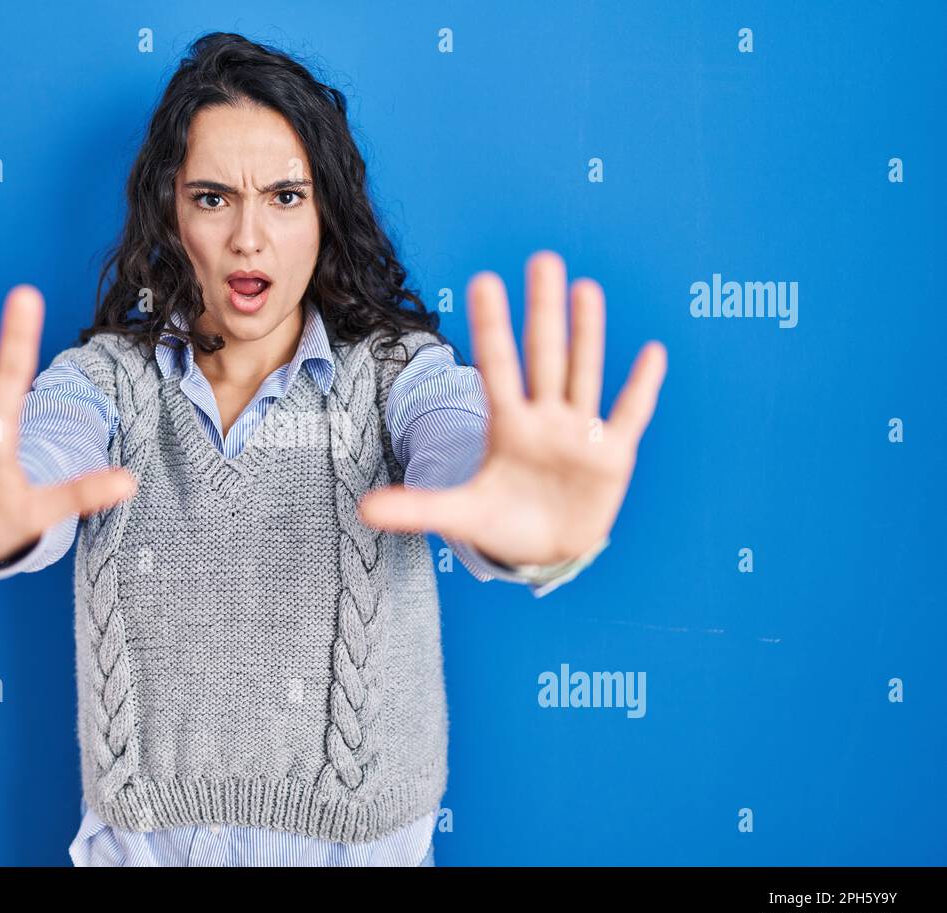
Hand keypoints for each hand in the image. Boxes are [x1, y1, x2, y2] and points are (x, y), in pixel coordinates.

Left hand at [357, 250, 666, 566]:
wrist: (546, 551)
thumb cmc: (503, 523)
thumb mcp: (460, 517)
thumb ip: (417, 509)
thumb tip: (362, 510)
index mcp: (507, 427)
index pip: (496, 367)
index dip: (491, 328)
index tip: (482, 281)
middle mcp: (544, 419)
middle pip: (544, 356)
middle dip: (543, 312)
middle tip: (542, 259)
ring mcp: (579, 434)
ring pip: (583, 373)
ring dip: (587, 335)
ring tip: (585, 288)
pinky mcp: (612, 455)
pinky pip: (629, 415)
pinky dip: (641, 388)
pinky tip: (652, 351)